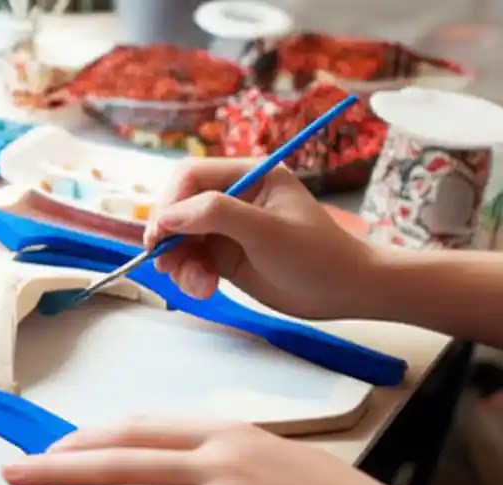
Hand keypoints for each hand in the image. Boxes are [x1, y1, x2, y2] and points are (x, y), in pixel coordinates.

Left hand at [1, 417, 445, 484]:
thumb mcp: (267, 455)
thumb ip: (209, 454)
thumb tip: (152, 463)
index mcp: (224, 434)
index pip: (137, 430)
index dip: (86, 438)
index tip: (50, 446)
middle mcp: (218, 464)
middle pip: (120, 460)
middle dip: (58, 465)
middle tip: (12, 470)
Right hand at [143, 158, 379, 319]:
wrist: (343, 292)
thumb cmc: (315, 255)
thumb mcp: (265, 230)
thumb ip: (215, 215)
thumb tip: (166, 217)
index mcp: (248, 175)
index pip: (190, 176)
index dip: (169, 203)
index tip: (160, 235)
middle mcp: (234, 197)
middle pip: (178, 207)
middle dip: (170, 237)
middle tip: (166, 265)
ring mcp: (227, 227)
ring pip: (181, 238)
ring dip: (179, 262)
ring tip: (197, 285)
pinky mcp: (224, 255)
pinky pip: (191, 260)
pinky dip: (190, 275)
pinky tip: (204, 289)